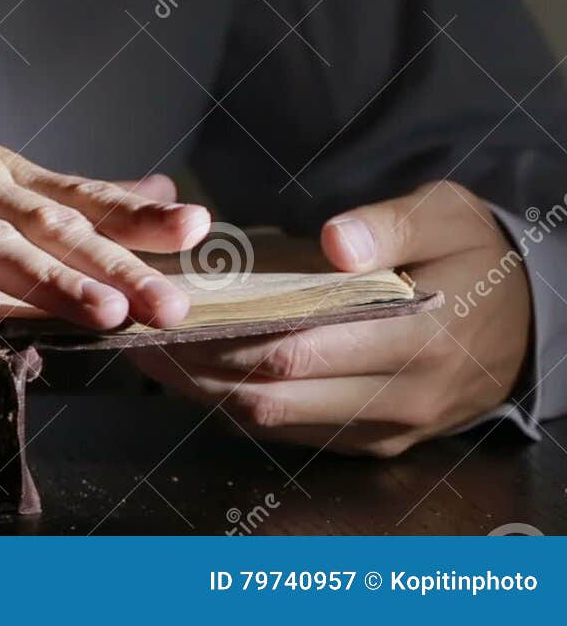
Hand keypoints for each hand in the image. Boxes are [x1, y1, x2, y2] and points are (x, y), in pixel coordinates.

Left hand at [127, 180, 531, 455]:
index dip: (221, 338)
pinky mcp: (372, 443)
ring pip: (272, 421)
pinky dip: (237, 404)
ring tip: (147, 353)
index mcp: (418, 341)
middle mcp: (398, 399)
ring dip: (204, 392)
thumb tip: (334, 241)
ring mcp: (385, 429)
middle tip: (133, 335)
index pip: (296, 351)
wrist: (532, 320)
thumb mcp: (449, 216)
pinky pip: (291, 431)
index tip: (164, 312)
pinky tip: (194, 373)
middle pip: (270, 396)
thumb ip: (390, 225)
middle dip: (193, 369)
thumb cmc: (478, 257)